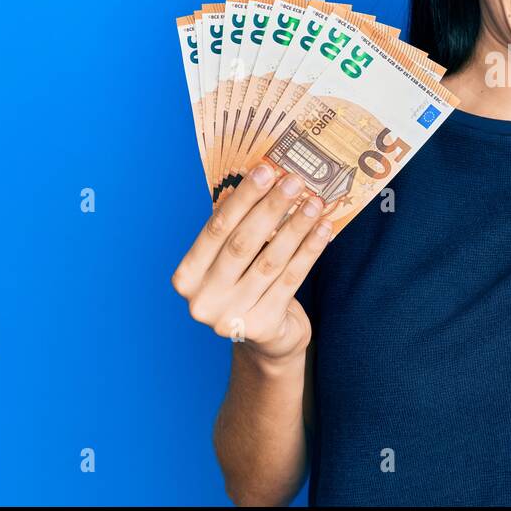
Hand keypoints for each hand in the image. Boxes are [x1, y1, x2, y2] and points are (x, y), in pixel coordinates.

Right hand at [171, 161, 334, 363]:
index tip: (265, 169)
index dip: (243, 198)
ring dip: (295, 227)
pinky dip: (309, 251)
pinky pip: (291, 279)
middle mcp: (203, 299)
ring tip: (315, 202)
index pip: (216, 228)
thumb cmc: (248, 288)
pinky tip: (323, 230)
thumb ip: (238, 230)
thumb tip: (266, 180)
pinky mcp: (262, 326)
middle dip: (271, 208)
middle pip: (242, 243)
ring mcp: (230, 317)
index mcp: (187, 276)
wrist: (268, 341)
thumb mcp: (233, 262)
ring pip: (270, 261)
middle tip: (294, 181)